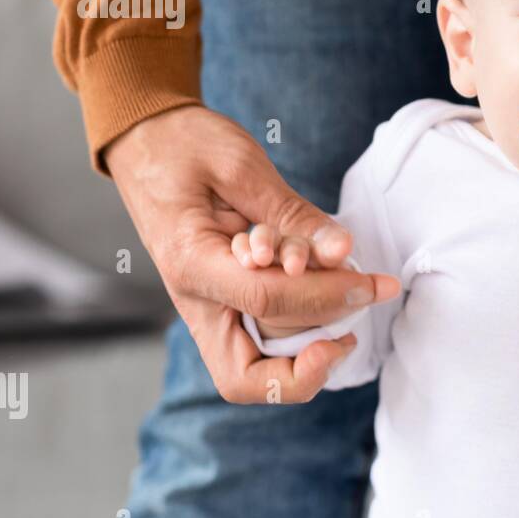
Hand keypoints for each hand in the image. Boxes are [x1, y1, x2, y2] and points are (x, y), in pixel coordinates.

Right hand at [103, 105, 398, 403]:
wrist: (144, 140)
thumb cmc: (185, 144)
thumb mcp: (241, 166)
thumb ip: (292, 214)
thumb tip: (342, 252)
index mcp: (191, 264)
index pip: (267, 302)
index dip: (329, 297)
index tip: (374, 284)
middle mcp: (195, 301)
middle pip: (249, 377)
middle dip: (311, 364)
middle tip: (355, 322)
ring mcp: (207, 307)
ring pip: (257, 369)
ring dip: (309, 346)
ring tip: (345, 295)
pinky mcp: (224, 302)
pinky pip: (262, 341)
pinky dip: (300, 328)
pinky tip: (327, 288)